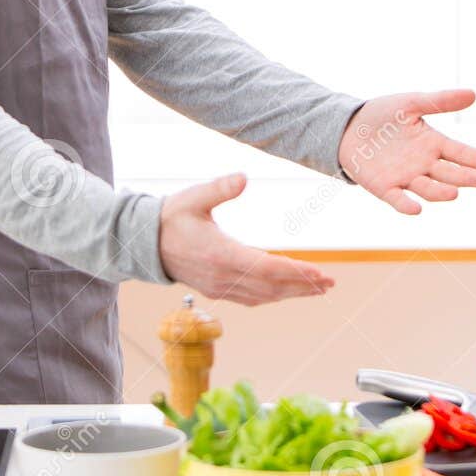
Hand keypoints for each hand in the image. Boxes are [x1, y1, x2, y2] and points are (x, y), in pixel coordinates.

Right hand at [157, 174, 334, 305]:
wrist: (145, 243)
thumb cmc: (171, 217)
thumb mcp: (194, 197)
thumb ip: (220, 188)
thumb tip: (244, 177)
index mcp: (220, 255)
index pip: (266, 267)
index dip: (294, 272)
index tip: (318, 272)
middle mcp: (222, 277)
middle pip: (271, 287)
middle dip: (302, 285)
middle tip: (330, 282)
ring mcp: (220, 287)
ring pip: (264, 296)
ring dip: (292, 293)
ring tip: (318, 288)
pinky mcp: (217, 290)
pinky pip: (252, 298)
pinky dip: (274, 296)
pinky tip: (288, 291)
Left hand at [337, 89, 475, 215]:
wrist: (348, 126)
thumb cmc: (383, 114)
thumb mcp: (411, 103)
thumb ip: (440, 101)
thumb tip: (473, 94)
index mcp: (432, 143)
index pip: (460, 153)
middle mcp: (423, 164)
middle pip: (449, 174)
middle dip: (466, 178)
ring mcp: (405, 177)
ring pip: (428, 189)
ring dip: (440, 192)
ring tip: (454, 193)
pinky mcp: (384, 188)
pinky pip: (397, 199)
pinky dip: (406, 205)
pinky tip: (416, 209)